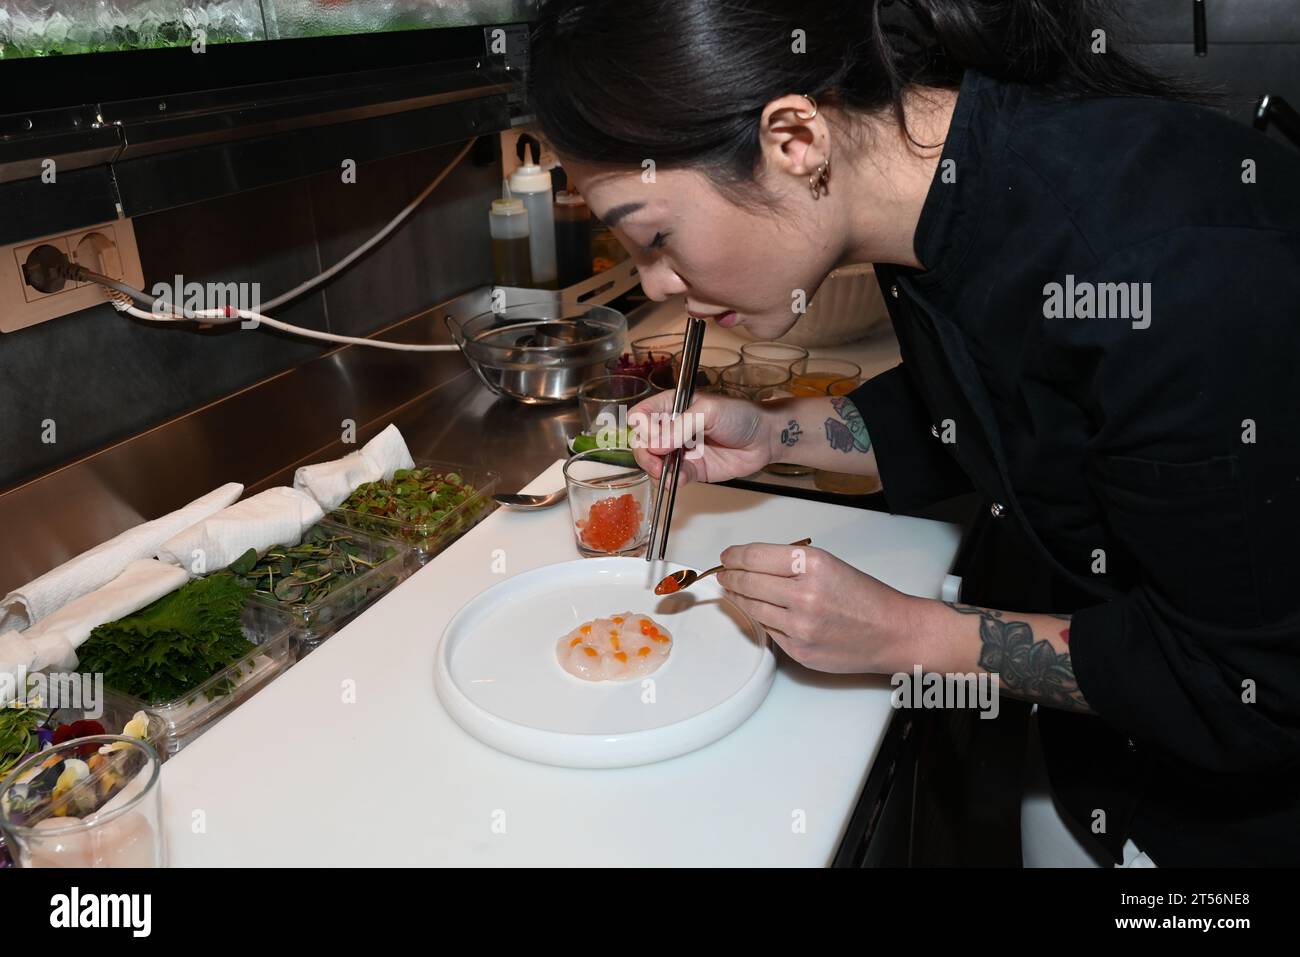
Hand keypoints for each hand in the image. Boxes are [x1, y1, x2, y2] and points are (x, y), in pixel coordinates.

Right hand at [628, 390, 774, 483]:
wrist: (765, 439)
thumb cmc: (739, 416)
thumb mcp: (709, 412)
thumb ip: (680, 427)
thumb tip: (654, 446)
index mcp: (672, 406)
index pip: (641, 415)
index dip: (642, 428)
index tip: (653, 437)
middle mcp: (671, 428)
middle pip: (642, 442)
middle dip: (645, 455)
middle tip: (658, 463)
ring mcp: (680, 450)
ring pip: (654, 463)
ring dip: (657, 471)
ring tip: (670, 476)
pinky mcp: (691, 469)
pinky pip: (672, 477)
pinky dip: (672, 480)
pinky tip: (680, 479)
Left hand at [715, 542, 922, 673]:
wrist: (891, 632)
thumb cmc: (864, 598)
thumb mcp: (829, 564)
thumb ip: (790, 563)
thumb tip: (752, 564)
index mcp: (812, 565)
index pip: (755, 557)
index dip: (735, 556)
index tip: (728, 556)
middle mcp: (803, 595)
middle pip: (748, 582)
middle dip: (731, 576)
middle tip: (725, 573)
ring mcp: (799, 627)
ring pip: (752, 608)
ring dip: (740, 598)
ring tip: (736, 590)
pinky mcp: (798, 651)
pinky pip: (769, 630)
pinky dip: (763, 619)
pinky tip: (763, 611)